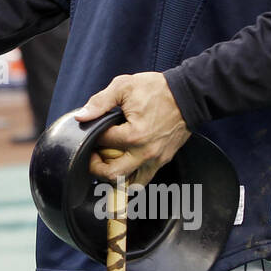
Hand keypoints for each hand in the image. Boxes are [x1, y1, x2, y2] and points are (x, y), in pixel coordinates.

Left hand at [71, 72, 189, 185]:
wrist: (189, 95)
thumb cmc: (158, 90)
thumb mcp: (124, 87)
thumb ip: (100, 103)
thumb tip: (81, 116)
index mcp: (133, 135)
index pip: (102, 144)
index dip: (92, 137)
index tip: (91, 132)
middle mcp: (144, 152)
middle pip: (111, 174)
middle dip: (96, 167)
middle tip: (93, 155)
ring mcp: (156, 159)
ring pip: (128, 183)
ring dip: (114, 176)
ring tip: (108, 162)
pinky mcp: (163, 160)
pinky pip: (143, 178)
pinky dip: (131, 177)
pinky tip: (124, 164)